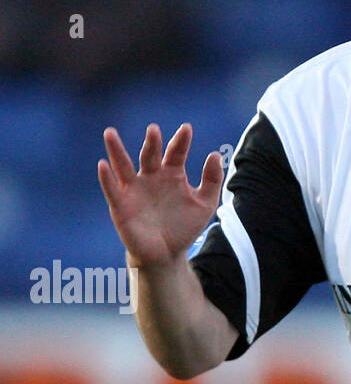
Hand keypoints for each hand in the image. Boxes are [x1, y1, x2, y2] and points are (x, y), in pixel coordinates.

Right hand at [98, 123, 224, 268]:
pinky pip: (112, 190)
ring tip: (110, 133)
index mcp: (171, 174)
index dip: (180, 141)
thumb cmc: (184, 227)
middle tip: (154, 130)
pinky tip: (103, 165)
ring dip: (116, 150)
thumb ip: (212, 181)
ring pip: (123, 166)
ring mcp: (134, 190)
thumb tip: (215, 155)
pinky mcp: (121, 205)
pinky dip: (107, 178)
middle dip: (152, 143)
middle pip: (149, 155)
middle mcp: (151, 177)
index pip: (175, 153)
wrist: (167, 254)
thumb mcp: (205, 204)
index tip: (186, 129)